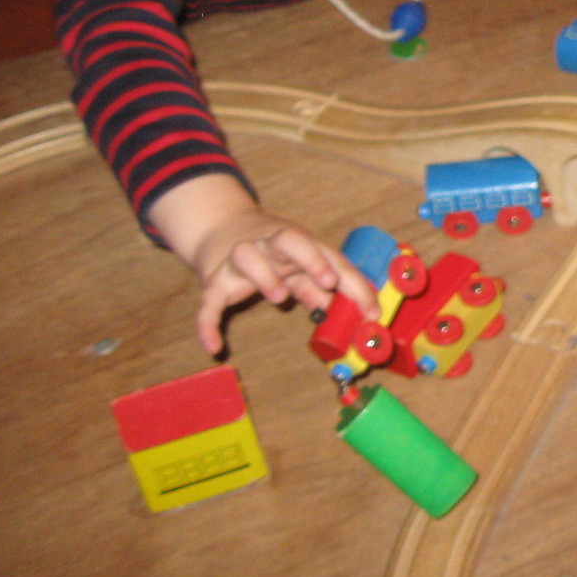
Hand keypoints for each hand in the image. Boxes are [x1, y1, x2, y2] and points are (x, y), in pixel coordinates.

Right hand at [147, 174, 379, 354]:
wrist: (222, 230)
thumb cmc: (274, 254)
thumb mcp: (301, 266)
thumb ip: (323, 289)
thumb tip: (356, 314)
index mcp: (298, 243)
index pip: (328, 255)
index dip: (350, 280)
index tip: (369, 305)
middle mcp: (270, 245)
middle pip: (290, 239)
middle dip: (310, 258)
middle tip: (328, 281)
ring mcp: (240, 260)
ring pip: (246, 256)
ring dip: (263, 275)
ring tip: (278, 297)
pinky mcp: (215, 281)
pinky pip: (209, 300)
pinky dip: (207, 323)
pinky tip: (214, 346)